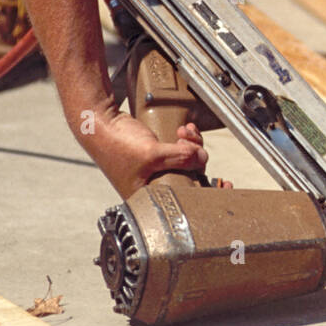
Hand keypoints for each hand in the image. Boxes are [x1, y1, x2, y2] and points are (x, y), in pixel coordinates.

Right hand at [81, 106, 210, 198]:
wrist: (99, 122)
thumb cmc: (115, 145)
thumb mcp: (152, 154)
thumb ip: (181, 157)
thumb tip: (203, 157)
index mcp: (150, 198)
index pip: (186, 203)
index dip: (209, 194)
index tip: (225, 185)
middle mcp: (155, 187)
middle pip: (191, 177)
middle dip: (197, 158)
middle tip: (194, 146)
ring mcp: (158, 171)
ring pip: (188, 161)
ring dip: (192, 145)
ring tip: (184, 133)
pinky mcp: (159, 156)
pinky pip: (181, 150)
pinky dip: (186, 140)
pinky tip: (184, 130)